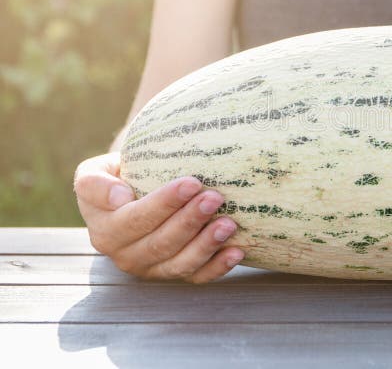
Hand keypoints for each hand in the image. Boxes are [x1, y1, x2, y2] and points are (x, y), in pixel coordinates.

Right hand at [73, 152, 243, 282]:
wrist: (127, 197)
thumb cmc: (117, 178)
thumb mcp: (94, 174)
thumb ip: (94, 184)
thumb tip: (119, 198)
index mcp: (106, 231)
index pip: (137, 218)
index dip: (165, 203)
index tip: (192, 182)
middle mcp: (126, 256)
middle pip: (161, 243)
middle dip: (191, 221)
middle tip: (216, 198)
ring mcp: (151, 269)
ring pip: (179, 264)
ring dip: (206, 245)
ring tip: (229, 224)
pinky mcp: (173, 274)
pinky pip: (197, 277)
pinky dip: (218, 267)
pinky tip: (237, 251)